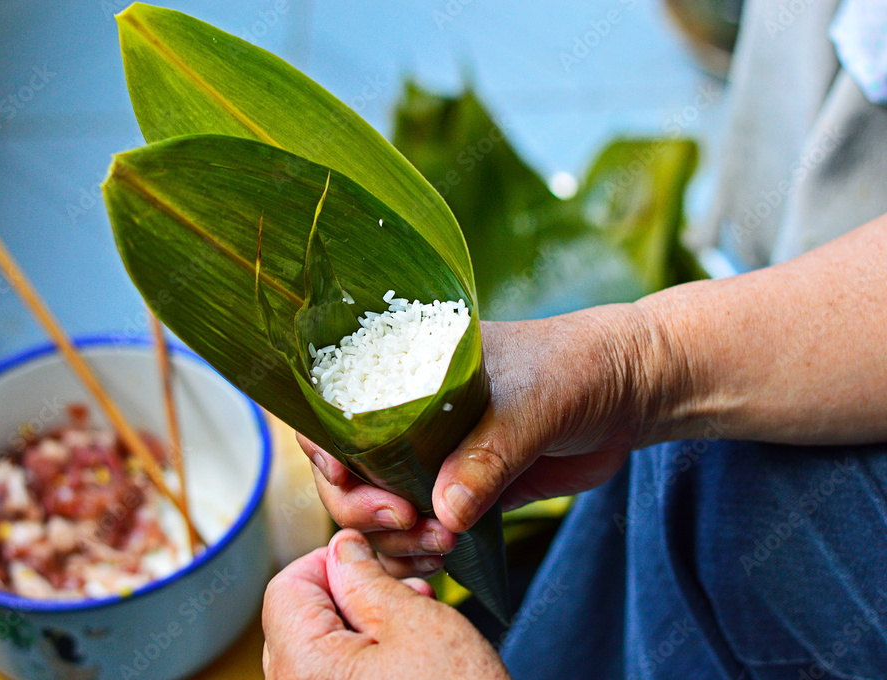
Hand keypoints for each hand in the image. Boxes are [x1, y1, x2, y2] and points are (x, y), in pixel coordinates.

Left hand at [261, 529, 509, 679]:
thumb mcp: (414, 622)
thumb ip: (366, 578)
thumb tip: (342, 549)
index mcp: (301, 664)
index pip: (287, 587)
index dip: (329, 561)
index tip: (369, 558)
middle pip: (302, 620)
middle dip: (351, 593)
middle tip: (402, 587)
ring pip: (322, 651)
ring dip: (364, 626)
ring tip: (417, 618)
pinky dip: (366, 661)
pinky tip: (410, 654)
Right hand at [299, 304, 676, 576]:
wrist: (627, 391)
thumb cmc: (573, 368)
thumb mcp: (529, 401)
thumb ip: (488, 454)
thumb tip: (445, 511)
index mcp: (405, 370)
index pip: (332, 405)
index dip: (321, 443)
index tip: (344, 474)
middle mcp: (406, 415)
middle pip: (345, 470)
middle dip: (361, 506)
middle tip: (405, 521)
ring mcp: (431, 457)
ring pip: (377, 510)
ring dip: (392, 540)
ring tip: (439, 546)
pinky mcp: (460, 493)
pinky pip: (420, 531)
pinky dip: (419, 554)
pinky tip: (442, 560)